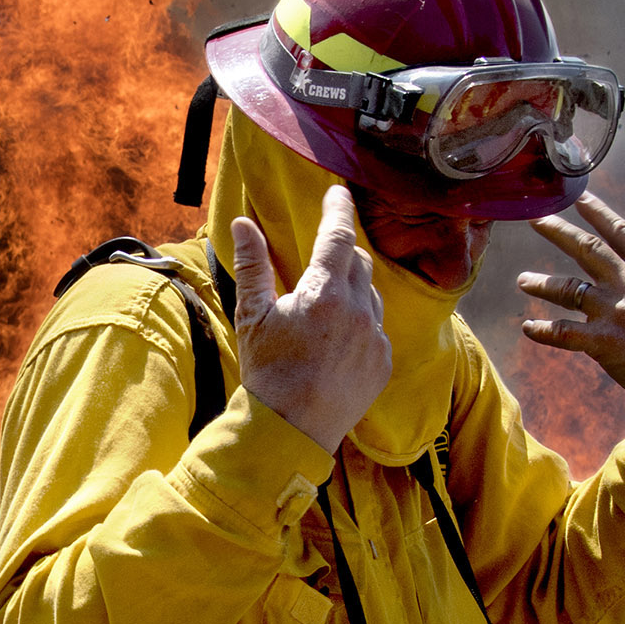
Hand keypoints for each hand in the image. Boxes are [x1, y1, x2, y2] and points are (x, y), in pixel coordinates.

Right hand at [232, 185, 392, 453]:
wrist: (290, 430)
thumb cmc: (267, 372)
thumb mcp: (252, 315)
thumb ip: (252, 265)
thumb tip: (242, 223)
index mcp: (324, 293)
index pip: (338, 235)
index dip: (338, 209)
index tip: (338, 193)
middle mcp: (358, 310)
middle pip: (359, 261)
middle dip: (343, 251)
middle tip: (324, 254)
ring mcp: (375, 337)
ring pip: (371, 294)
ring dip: (352, 288)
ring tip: (326, 304)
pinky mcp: (382, 362)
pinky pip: (377, 328)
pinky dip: (360, 323)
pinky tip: (336, 340)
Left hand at [516, 192, 624, 410]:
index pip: (621, 233)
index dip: (598, 213)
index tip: (578, 197)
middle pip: (589, 250)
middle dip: (559, 231)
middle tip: (536, 219)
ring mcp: (616, 312)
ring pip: (569, 289)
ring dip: (542, 284)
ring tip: (522, 280)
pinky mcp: (604, 342)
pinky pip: (564, 332)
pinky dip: (543, 330)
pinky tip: (528, 327)